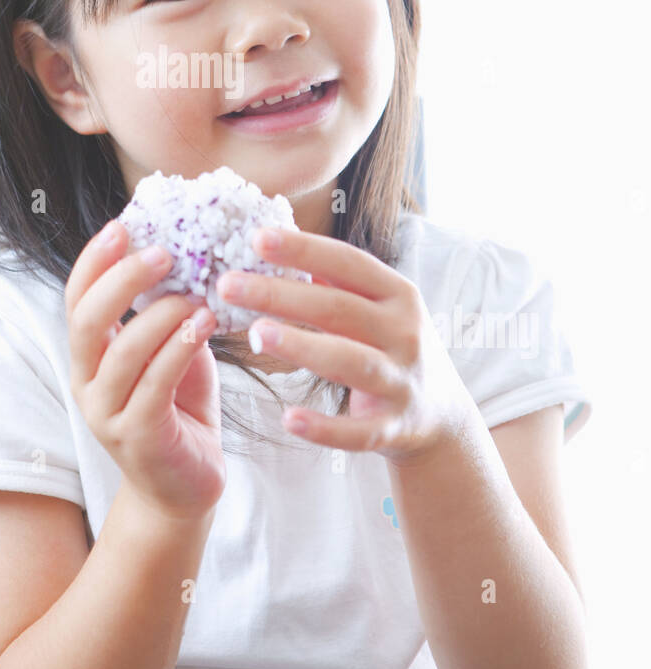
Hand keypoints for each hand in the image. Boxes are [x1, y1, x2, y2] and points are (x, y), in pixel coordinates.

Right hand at [66, 220, 225, 519]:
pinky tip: (204, 324)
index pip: (77, 299)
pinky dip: (179, 348)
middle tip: (163, 252)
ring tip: (198, 296)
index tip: (122, 226)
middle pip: (87, 321)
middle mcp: (87, 384)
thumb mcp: (168, 349)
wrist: (186, 487)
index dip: (94, 261)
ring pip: (123, 353)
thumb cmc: (180, 408)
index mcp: (89, 357)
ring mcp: (108, 414)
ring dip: (162, 315)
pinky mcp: (139, 438)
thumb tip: (183, 251)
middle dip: (122, 279)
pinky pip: (155, 384)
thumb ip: (164, 311)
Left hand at [217, 225, 476, 465]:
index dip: (304, 249)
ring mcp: (400, 380)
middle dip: (281, 294)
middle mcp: (404, 332)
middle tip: (228, 285)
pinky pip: (357, 431)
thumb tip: (269, 246)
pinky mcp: (393, 426)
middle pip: (338, 308)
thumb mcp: (375, 307)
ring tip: (255, 334)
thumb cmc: (390, 346)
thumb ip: (331, 282)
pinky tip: (288, 419)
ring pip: (349, 361)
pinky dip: (324, 427)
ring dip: (301, 346)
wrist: (440, 413)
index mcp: (397, 294)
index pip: (348, 263)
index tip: (257, 237)